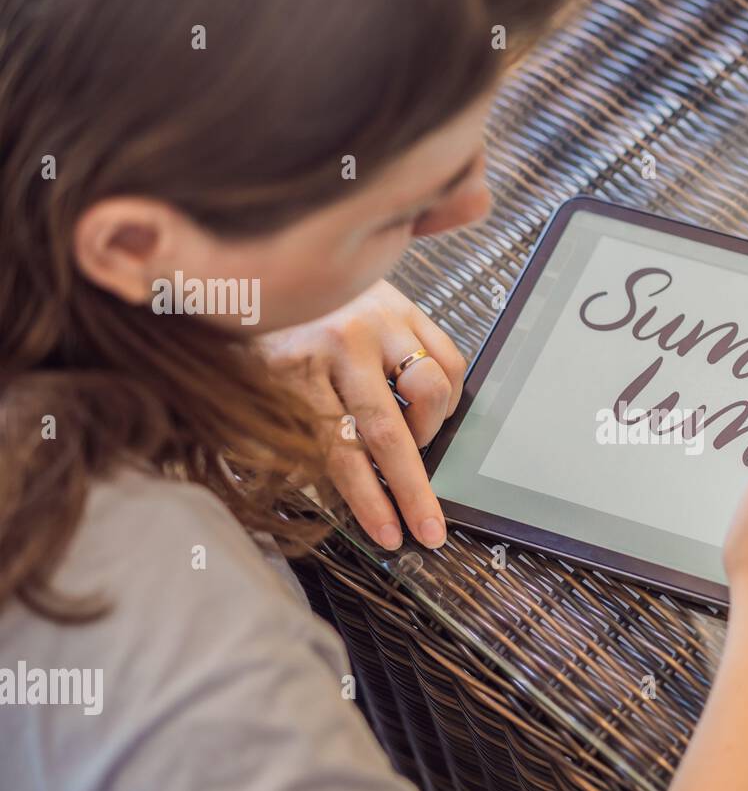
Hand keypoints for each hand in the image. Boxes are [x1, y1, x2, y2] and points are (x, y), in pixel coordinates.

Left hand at [258, 280, 466, 549]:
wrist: (262, 255)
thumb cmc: (259, 328)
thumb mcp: (255, 386)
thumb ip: (291, 437)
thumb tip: (335, 493)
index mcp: (297, 369)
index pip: (340, 452)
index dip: (370, 501)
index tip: (390, 535)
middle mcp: (343, 344)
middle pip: (391, 432)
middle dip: (414, 490)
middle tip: (431, 528)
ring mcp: (381, 321)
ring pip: (431, 392)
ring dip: (429, 429)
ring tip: (414, 440)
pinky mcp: (406, 306)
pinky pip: (449, 358)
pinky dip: (447, 392)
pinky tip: (428, 406)